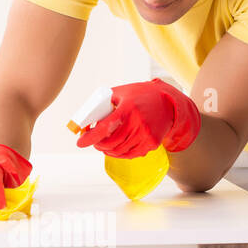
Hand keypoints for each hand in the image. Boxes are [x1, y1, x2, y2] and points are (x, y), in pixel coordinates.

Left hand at [75, 79, 200, 158]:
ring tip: (103, 145)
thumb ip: (104, 103)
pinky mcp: (152, 143)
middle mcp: (138, 123)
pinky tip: (116, 148)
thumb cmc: (140, 96)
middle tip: (92, 142)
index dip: (90, 137)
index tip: (80, 142)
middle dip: (97, 144)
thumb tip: (85, 117)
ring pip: (120, 151)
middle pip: (111, 143)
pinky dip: (120, 153)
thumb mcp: (121, 93)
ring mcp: (146, 135)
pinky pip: (131, 154)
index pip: (105, 127)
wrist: (167, 103)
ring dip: (108, 150)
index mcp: (128, 108)